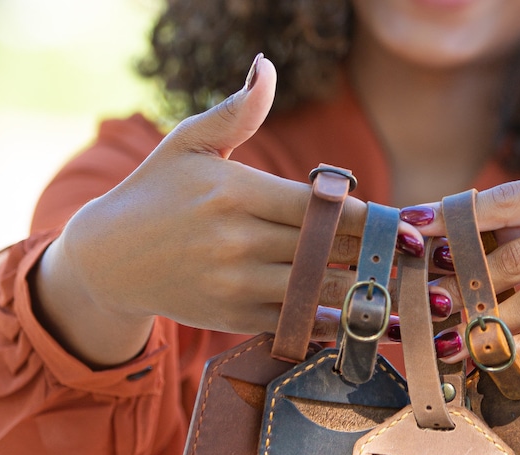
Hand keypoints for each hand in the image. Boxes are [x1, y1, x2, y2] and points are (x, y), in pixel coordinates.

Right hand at [35, 55, 421, 365]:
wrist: (109, 260)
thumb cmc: (154, 194)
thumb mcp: (187, 144)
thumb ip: (235, 114)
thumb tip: (267, 67)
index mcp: (234, 191)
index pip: (319, 207)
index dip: (365, 218)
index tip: (397, 224)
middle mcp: (237, 239)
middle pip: (325, 248)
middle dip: (372, 253)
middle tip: (410, 257)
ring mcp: (235, 282)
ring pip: (316, 289)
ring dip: (359, 291)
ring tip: (392, 289)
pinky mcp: (232, 316)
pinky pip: (293, 321)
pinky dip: (326, 322)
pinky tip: (352, 320)